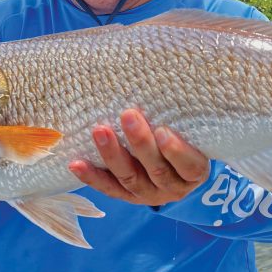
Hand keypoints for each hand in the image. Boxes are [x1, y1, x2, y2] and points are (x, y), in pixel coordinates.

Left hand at [68, 109, 208, 205]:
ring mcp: (148, 194)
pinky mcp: (127, 196)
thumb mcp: (192, 129)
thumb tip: (166, 76)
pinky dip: (92, 177)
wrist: (175, 167)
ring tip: (100, 131)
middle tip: (128, 115)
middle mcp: (172, 187)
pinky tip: (76, 163)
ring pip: (130, 178)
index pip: (189, 165)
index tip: (163, 130)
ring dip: (113, 155)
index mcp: (194, 172)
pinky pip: (109, 188)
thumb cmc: (184, 137)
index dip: (176, 151)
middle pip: (156, 170)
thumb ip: (182, 114)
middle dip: (140, 143)